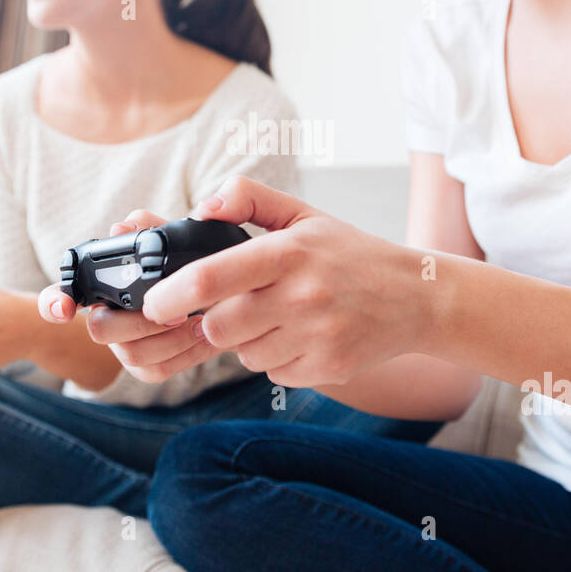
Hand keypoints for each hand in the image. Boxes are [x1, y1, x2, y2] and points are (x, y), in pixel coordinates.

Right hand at [38, 209, 219, 384]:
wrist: (219, 293)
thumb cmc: (185, 263)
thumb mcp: (170, 238)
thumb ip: (147, 227)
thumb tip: (121, 229)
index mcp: (101, 285)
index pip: (59, 295)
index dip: (54, 303)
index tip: (65, 309)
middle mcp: (106, 317)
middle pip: (100, 330)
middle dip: (139, 323)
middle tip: (178, 312)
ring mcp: (124, 345)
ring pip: (131, 356)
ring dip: (170, 341)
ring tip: (200, 322)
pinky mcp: (147, 366)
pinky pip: (156, 371)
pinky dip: (185, 356)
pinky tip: (205, 338)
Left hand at [87, 178, 423, 388]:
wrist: (417, 297)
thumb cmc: (349, 254)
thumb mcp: (303, 214)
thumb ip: (248, 198)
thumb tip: (201, 207)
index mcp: (289, 252)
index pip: (214, 276)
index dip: (172, 295)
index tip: (152, 303)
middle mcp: (302, 296)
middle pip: (220, 327)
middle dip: (216, 321)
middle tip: (239, 304)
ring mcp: (317, 336)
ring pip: (244, 354)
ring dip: (249, 341)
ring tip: (282, 316)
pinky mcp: (328, 368)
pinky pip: (274, 373)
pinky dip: (277, 358)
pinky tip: (303, 336)